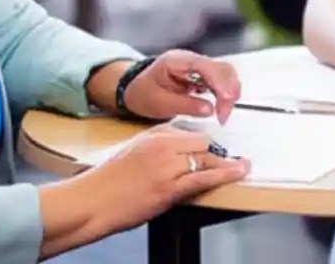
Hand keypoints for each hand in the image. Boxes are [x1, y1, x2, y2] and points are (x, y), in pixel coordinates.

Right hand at [80, 125, 249, 234]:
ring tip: (242, 166)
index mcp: (154, 135)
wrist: (92, 201)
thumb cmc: (108, 181)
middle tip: (231, 160)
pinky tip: (238, 172)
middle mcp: (162, 147)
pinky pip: (204, 178)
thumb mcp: (134, 152)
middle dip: (217, 153)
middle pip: (203, 144)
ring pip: (206, 159)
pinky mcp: (169, 188)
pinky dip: (225, 174)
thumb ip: (159, 147)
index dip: (205, 144)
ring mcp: (166, 167)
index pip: (191, 133)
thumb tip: (182, 151)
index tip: (215, 149)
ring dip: (226, 164)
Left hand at [125, 50, 240, 123]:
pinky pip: (222, 81)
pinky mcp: (204, 75)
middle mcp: (192, 59)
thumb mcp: (159, 103)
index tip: (225, 103)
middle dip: (228, 91)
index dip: (220, 83)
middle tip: (223, 115)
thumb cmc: (144, 93)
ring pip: (226, 74)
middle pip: (222, 68)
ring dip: (229, 94)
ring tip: (222, 114)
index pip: (207, 66)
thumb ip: (185, 105)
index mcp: (178, 61)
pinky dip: (225, 94)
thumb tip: (210, 109)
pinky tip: (220, 107)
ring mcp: (199, 66)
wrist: (136, 89)